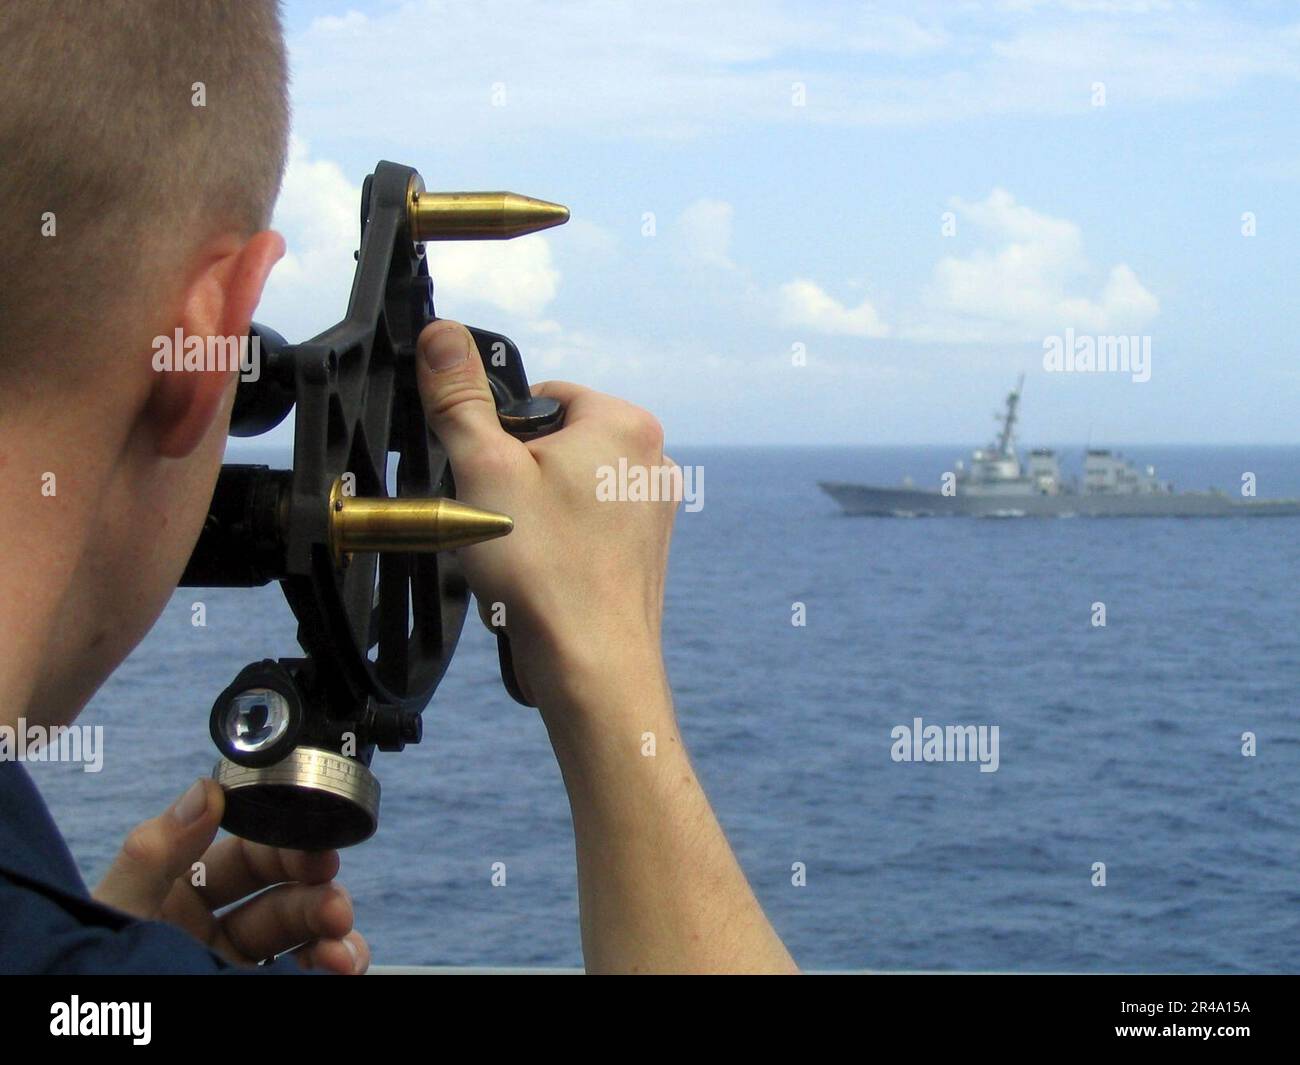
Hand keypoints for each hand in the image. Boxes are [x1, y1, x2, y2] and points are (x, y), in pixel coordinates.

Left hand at [94, 778, 368, 973]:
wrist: (93, 1047)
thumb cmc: (91, 979)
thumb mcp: (117, 912)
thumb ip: (156, 852)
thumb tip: (207, 790)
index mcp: (177, 895)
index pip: (246, 855)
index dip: (286, 846)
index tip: (315, 849)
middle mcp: (212, 930)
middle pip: (284, 895)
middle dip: (317, 893)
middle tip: (334, 907)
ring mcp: (236, 965)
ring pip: (304, 935)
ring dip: (334, 933)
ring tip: (342, 950)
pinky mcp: (259, 995)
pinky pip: (309, 973)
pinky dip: (336, 965)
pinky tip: (343, 966)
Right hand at [415, 319, 677, 713]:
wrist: (592, 663)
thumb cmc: (544, 568)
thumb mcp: (483, 468)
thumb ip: (459, 398)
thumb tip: (441, 334)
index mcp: (624, 423)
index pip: (543, 397)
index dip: (500, 435)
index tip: (489, 479)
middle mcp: (653, 459)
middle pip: (556, 444)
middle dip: (518, 479)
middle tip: (501, 522)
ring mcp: (655, 510)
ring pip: (569, 491)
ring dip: (535, 515)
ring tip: (522, 557)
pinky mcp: (646, 552)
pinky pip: (588, 529)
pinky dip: (560, 546)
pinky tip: (543, 577)